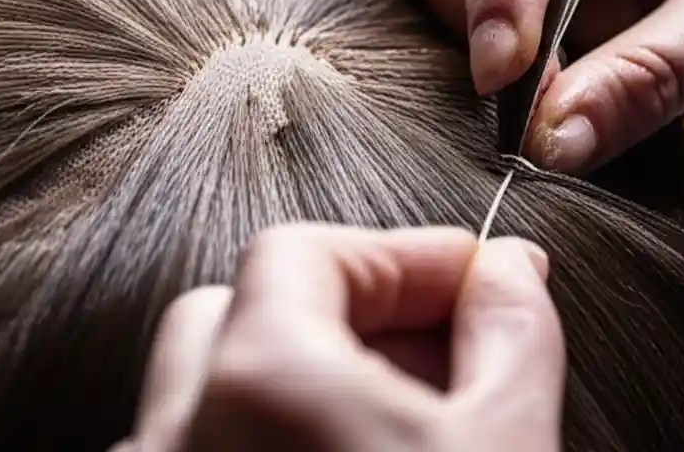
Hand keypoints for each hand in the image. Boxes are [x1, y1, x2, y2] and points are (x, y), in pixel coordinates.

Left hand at [112, 224, 564, 451]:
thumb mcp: (510, 440)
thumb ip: (510, 328)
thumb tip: (506, 269)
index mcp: (256, 382)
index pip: (304, 250)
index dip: (401, 258)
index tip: (474, 283)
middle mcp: (174, 435)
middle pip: (241, 311)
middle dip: (345, 316)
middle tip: (440, 353)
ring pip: (213, 392)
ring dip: (308, 381)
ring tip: (407, 419)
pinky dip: (270, 439)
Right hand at [391, 0, 683, 173]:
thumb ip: (647, 76)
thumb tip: (546, 141)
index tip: (510, 68)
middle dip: (479, 25)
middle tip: (532, 108)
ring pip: (466, 13)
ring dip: (499, 77)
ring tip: (560, 126)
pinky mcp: (586, 34)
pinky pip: (515, 72)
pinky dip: (525, 109)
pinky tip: (570, 134)